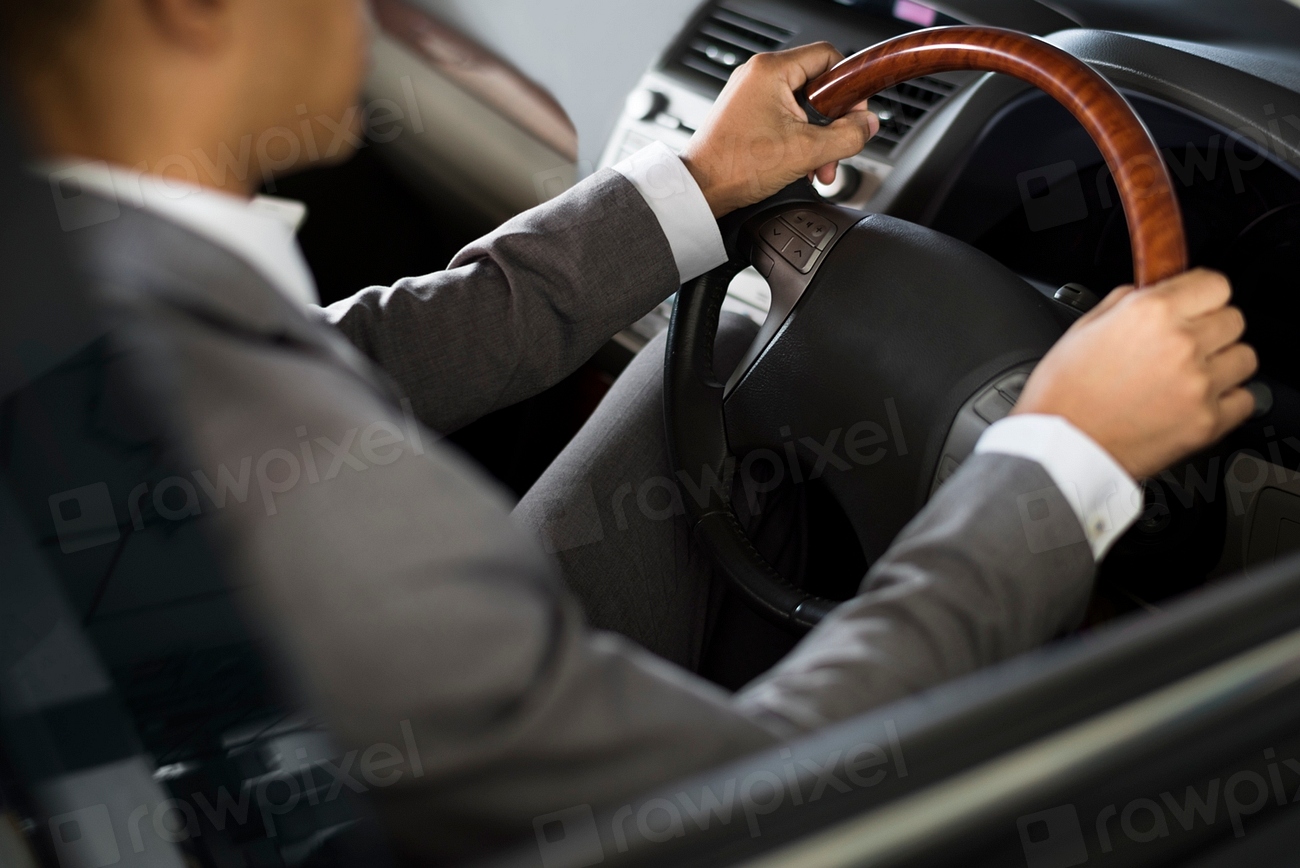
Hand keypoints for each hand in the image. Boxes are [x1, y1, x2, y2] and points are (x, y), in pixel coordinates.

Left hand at [679, 43, 878, 217]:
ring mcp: (749, 94)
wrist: (701, 190)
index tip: (853, 114)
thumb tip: (868, 125)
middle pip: (817, 87)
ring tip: (815, 167)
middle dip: (831, 124)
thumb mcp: (806, 152)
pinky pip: (784, 118)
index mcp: (771, 71)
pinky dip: (797, 140)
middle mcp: (757, 75)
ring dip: (816, 138)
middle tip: (834, 150)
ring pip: (802, 107)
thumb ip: (847, 136)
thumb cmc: (735, 166)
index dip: (849, 86)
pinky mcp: (745, 113)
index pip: (828, 57)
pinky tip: (799, 166)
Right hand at [1014, 269, 1257, 478]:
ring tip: (1190, 377)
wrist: (1061, 448)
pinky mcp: (1208, 422)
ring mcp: (1199, 384)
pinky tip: (1196, 402)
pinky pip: (1245, 400)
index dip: (1201, 295)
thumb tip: (1154, 292)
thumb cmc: (1064, 393)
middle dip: (1211, 328)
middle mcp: (1182, 343)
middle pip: (1234, 319)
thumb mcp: (1084, 328)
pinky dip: (1227, 401)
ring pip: (1244, 358)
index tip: (1195, 305)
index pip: (1215, 283)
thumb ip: (1128, 303)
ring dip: (1223, 364)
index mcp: (1151, 312)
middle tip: (1184, 345)